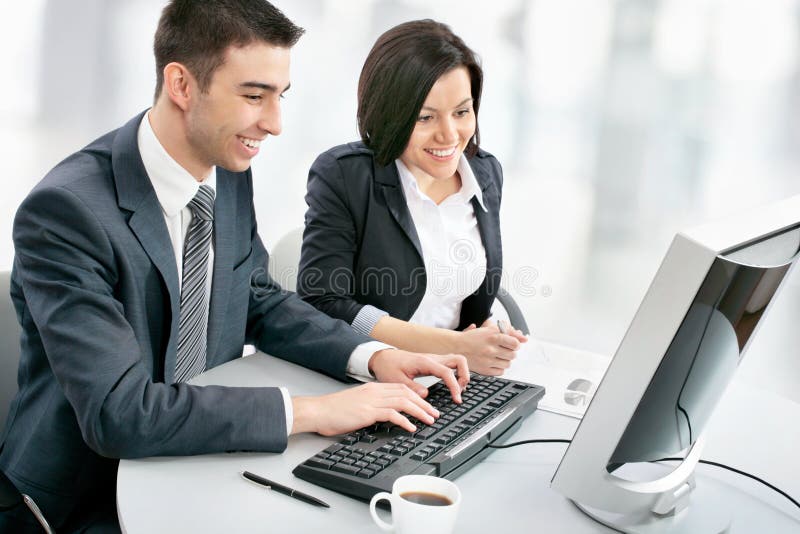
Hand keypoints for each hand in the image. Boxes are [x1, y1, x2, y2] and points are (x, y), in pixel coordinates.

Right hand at [291, 382, 439, 435]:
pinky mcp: (367, 412)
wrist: (317, 411)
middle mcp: (374, 392)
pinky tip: (411, 428)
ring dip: (420, 411)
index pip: (401, 388)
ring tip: (429, 420)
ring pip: (403, 402)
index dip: (417, 396)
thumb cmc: (333, 411)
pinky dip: (405, 420)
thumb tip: (384, 416)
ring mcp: (371, 401)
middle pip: (407, 393)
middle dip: (424, 404)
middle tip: (435, 413)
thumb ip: (371, 407)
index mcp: (372, 389)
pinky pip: (392, 414)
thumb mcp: (356, 405)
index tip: (426, 405)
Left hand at [368, 349, 468, 403]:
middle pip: (459, 360)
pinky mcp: (433, 362)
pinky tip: (451, 385)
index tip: (456, 399)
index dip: (454, 386)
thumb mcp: (396, 380)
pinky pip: (450, 365)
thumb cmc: (388, 367)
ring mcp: (434, 359)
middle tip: (460, 391)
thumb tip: (426, 395)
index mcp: (424, 362)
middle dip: (465, 375)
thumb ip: (412, 388)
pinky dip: (456, 373)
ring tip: (457, 390)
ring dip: (462, 374)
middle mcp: (432, 358)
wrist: (382, 358)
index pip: (447, 372)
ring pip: (456, 360)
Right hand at [459, 320, 526, 375]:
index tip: (512, 344)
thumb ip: (509, 331)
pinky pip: (501, 372)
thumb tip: (524, 338)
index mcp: (493, 336)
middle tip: (504, 350)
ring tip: (498, 356)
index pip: (515, 343)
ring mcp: (487, 360)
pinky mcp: (484, 370)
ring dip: (505, 360)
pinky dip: (499, 368)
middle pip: (513, 355)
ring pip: (508, 364)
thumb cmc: (474, 337)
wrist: (457, 346)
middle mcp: (490, 349)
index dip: (515, 344)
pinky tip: (493, 362)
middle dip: (510, 352)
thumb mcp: (490, 329)